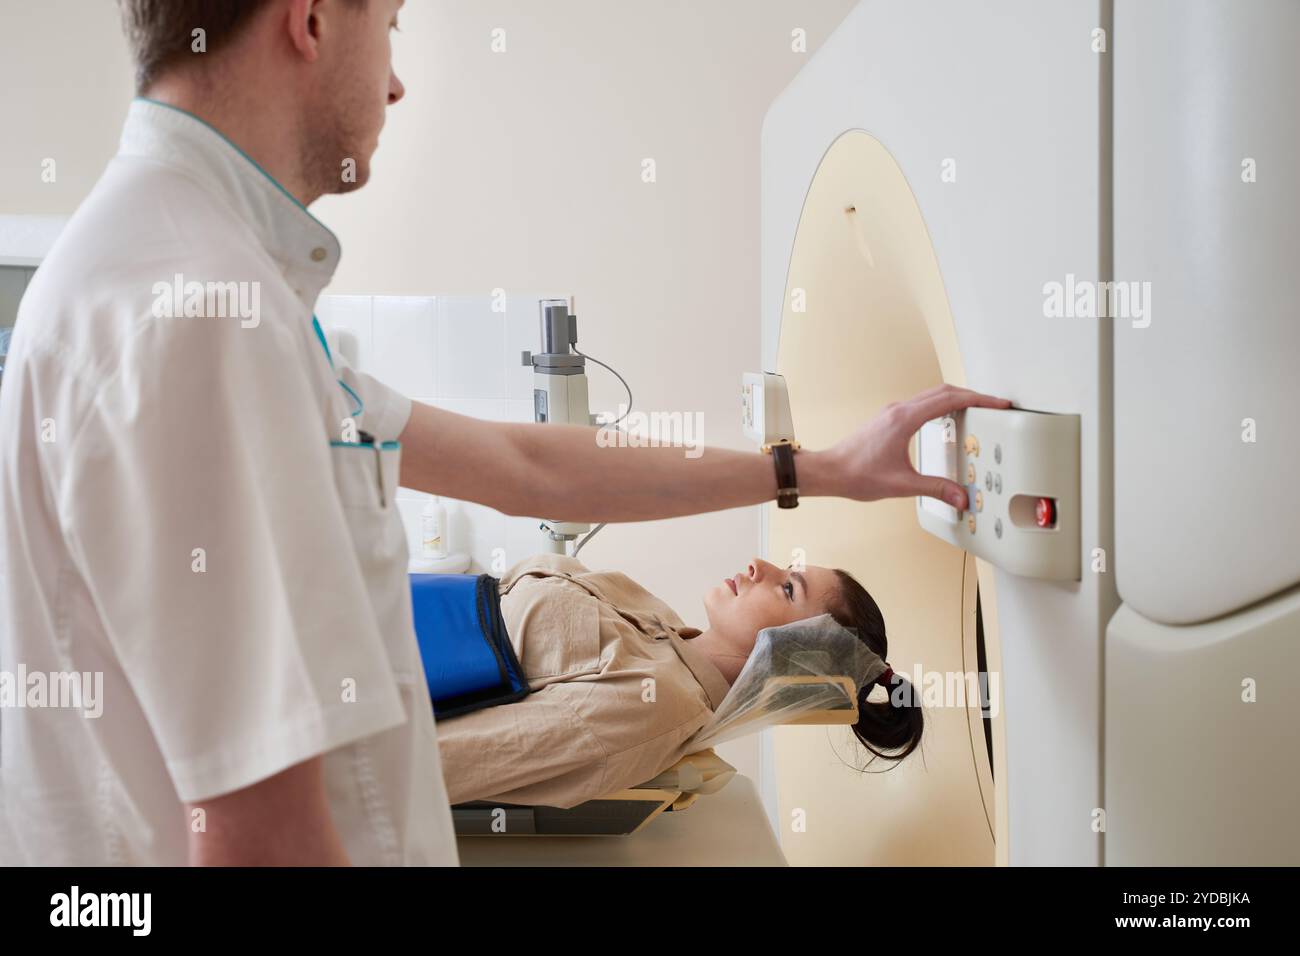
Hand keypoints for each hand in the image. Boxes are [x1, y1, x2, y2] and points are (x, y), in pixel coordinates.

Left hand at [824, 384, 1012, 508]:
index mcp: (904, 419)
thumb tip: (960, 496)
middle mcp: (899, 410)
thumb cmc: (857, 474)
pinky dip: (941, 405)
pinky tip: (948, 418)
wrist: (830, 471)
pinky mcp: (889, 418)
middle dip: (973, 395)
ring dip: (957, 398)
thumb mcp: (902, 484)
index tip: (997, 403)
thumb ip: (935, 488)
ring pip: (932, 395)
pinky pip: (922, 403)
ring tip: (977, 409)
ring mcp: (893, 412)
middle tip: (994, 405)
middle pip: (944, 391)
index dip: (978, 400)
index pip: (950, 400)